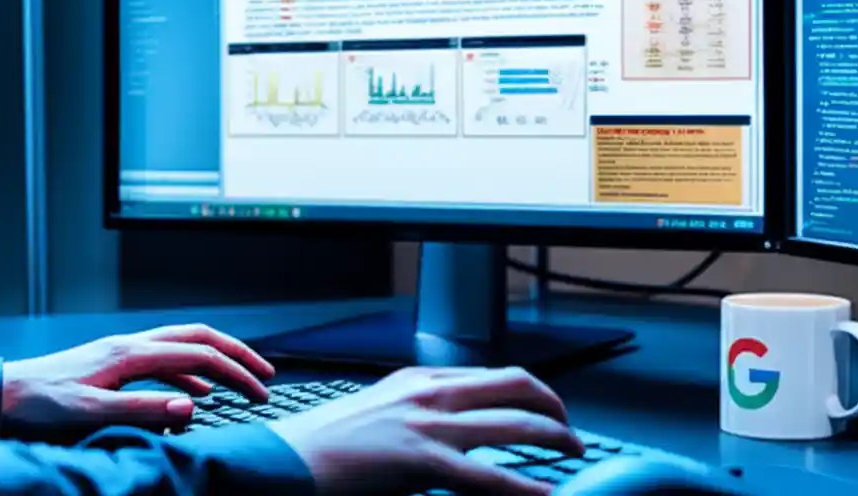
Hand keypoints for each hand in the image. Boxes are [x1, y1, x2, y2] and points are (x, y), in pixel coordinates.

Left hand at [2, 323, 274, 434]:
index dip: (236, 372)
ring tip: (239, 385)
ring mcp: (124, 352)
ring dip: (216, 363)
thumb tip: (192, 406)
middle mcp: (133, 345)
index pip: (201, 356)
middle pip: (200, 338)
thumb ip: (143, 410)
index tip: (260, 393)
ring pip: (184, 347)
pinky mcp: (116, 364)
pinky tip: (195, 397)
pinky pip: (165, 363)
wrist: (2, 396)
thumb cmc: (40, 405)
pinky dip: (190, 376)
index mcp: (133, 353)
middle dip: (237, 354)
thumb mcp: (91, 412)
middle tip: (265, 376)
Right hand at [268, 366, 582, 495]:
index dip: (529, 390)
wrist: (283, 462)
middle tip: (571, 430)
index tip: (545, 407)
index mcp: (418, 379)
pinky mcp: (422, 460)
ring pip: (515, 423)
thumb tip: (449, 435)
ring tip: (575, 454)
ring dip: (555, 438)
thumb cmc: (321, 447)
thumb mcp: (376, 415)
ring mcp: (428, 424)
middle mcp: (429, 392)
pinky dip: (527, 486)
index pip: (491, 374)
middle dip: (554, 406)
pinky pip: (491, 475)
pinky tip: (547, 494)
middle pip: (515, 384)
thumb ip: (415, 417)